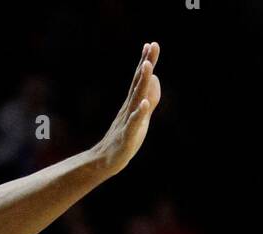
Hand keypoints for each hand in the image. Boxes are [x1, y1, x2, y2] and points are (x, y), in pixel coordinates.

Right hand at [93, 42, 160, 175]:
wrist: (106, 161)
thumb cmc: (125, 139)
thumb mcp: (141, 116)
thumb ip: (150, 98)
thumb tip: (156, 77)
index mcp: (132, 103)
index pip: (140, 80)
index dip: (146, 62)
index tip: (150, 44)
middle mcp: (129, 108)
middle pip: (138, 83)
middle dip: (145, 64)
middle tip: (151, 46)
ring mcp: (127, 121)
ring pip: (136, 99)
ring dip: (141, 82)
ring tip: (148, 66)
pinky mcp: (127, 136)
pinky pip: (133, 123)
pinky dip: (139, 113)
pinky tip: (144, 103)